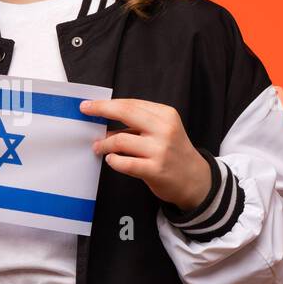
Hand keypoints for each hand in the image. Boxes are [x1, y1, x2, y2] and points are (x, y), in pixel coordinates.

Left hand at [79, 98, 211, 211]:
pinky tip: (111, 160)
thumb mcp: (164, 130)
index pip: (131, 104)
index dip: (107, 104)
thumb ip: (139, 124)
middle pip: (125, 112)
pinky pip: (125, 163)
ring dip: (104, 144)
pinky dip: (113, 161)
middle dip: (101, 110)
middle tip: (86, 112)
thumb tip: (106, 123)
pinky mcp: (155, 169)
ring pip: (120, 140)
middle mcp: (164, 129)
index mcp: (166, 115)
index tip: (91, 105)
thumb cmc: (175, 153)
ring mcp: (160, 150)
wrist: (196, 179)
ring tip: (99, 147)